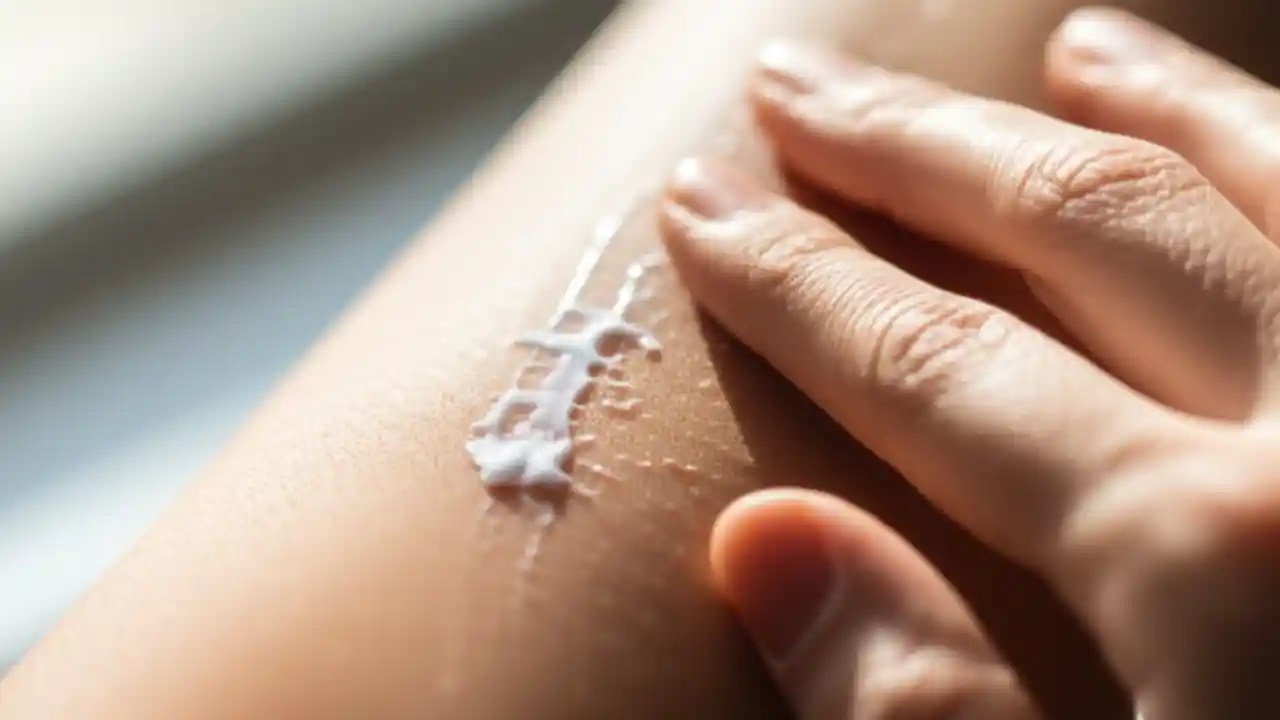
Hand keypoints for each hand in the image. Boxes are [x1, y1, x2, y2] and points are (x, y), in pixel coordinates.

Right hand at [659, 8, 1279, 719]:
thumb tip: (761, 543)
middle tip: (800, 77)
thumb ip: (927, 717)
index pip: (930, 365)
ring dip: (1163, 105)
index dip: (793, 277)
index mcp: (1212, 561)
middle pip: (1085, 229)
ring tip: (1072, 49)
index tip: (701, 202)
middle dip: (915, 147)